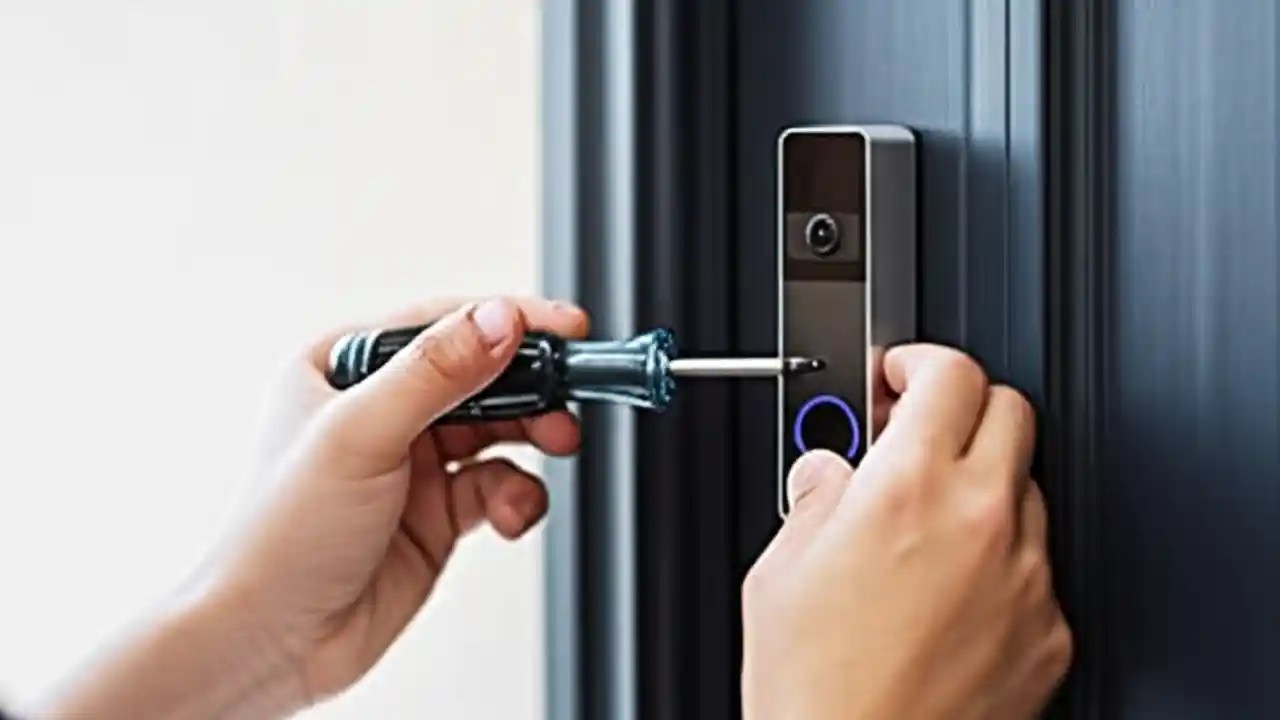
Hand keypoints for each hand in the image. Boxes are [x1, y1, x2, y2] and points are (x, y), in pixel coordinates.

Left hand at [39, 296, 586, 718]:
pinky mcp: (436, 513)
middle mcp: (380, 409)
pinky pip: (498, 486)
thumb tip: (499, 321)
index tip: (565, 328)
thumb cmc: (280, 536)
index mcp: (343, 367)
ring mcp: (411, 463)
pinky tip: (510, 515)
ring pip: (499, 429)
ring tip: (556, 444)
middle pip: (481, 374)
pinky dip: (518, 497)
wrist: (270, 644)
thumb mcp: (359, 434)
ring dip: (533, 436)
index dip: (508, 320)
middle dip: (532, 384)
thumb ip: (436, 373)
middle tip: (572, 393)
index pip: (441, 324)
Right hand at [742, 345, 1071, 719]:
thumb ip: (814, 498)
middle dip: (961, 407)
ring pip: (1029, 487)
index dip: (920, 361)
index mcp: (908, 489)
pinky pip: (1036, 565)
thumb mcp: (779, 571)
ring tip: (927, 525)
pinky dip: (1000, 560)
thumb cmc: (815, 689)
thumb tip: (827, 472)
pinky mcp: (1049, 631)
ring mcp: (1024, 577)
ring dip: (983, 483)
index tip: (901, 375)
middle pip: (1009, 409)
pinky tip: (950, 592)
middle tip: (918, 432)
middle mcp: (980, 521)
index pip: (949, 373)